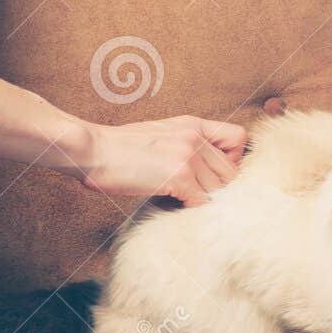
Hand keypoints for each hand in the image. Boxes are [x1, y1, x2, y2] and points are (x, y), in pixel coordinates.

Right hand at [73, 116, 247, 205]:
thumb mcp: (159, 134)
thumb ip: (184, 144)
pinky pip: (202, 201)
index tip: (212, 174)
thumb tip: (199, 170)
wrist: (92, 149)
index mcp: (192, 124)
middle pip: (232, 171)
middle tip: (196, 196)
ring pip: (220, 189)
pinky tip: (173, 203)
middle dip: (219, 188)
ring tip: (182, 201)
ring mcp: (189, 156)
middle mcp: (195, 137)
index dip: (232, 161)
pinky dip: (190, 208)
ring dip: (204, 200)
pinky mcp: (178, 175)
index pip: (238, 139)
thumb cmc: (118, 148)